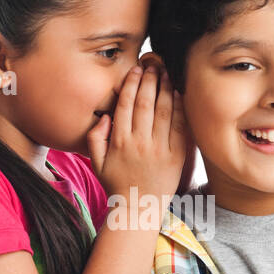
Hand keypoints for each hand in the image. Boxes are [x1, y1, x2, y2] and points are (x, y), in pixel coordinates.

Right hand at [86, 56, 187, 212]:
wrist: (139, 208)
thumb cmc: (117, 184)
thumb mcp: (97, 163)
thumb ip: (95, 138)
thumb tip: (103, 117)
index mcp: (119, 141)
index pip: (126, 105)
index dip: (131, 84)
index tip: (136, 71)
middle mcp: (139, 143)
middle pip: (145, 103)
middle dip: (149, 80)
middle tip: (153, 65)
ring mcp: (159, 149)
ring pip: (163, 111)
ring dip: (165, 88)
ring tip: (165, 73)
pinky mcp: (176, 156)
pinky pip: (178, 126)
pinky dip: (179, 108)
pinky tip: (178, 94)